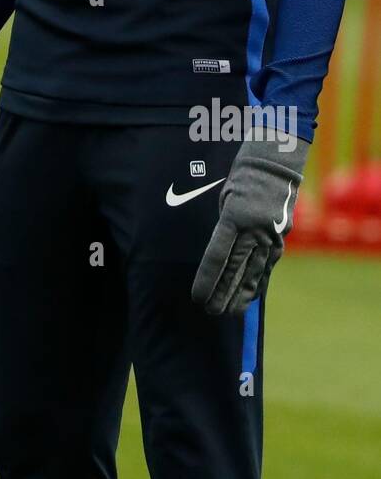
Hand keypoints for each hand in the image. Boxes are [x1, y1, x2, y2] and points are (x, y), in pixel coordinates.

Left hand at [191, 129, 308, 315]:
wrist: (275, 165)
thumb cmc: (242, 180)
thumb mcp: (225, 200)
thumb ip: (224, 230)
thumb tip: (220, 259)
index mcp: (234, 217)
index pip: (217, 257)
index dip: (207, 280)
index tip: (197, 297)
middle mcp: (253, 230)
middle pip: (234, 270)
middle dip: (221, 294)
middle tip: (209, 312)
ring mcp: (270, 236)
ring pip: (253, 273)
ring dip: (239, 295)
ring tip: (228, 313)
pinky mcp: (280, 239)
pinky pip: (267, 267)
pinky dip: (257, 283)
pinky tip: (250, 297)